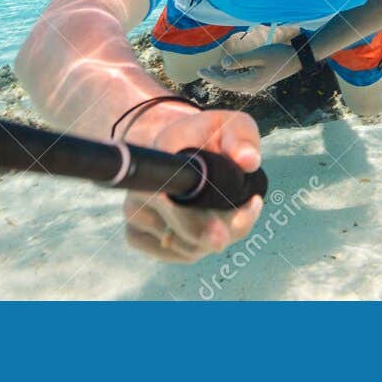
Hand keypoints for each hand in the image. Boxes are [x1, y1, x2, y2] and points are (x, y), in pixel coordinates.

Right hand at [121, 102, 263, 262]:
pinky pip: (179, 254)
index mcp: (163, 149)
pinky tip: (212, 226)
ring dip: (217, 238)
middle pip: (180, 227)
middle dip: (220, 232)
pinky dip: (202, 247)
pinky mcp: (135, 234)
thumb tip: (248, 160)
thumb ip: (242, 139)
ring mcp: (134, 211)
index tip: (221, 235)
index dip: (193, 216)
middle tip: (245, 218)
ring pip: (184, 246)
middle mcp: (140, 183)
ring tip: (231, 213)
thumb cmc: (210, 138)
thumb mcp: (233, 126)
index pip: (171, 188)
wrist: (181, 149)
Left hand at [199, 43, 299, 94]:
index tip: (200, 70)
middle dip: (214, 78)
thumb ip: (240, 60)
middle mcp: (251, 87)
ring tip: (210, 69)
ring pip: (233, 84)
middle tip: (201, 70)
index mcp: (251, 81)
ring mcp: (255, 85)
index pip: (225, 82)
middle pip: (227, 85)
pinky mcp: (258, 82)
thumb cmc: (278, 54)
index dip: (212, 77)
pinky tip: (226, 70)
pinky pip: (240, 82)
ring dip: (221, 77)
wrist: (296, 59)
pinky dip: (230, 76)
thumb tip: (223, 64)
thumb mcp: (259, 54)